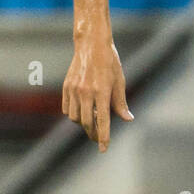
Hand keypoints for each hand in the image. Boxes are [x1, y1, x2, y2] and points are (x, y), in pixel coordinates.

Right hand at [62, 37, 132, 151]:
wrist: (91, 45)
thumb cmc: (110, 62)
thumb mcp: (119, 82)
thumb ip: (121, 103)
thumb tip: (127, 119)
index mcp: (102, 92)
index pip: (102, 121)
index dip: (103, 137)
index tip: (103, 149)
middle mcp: (86, 92)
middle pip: (86, 122)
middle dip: (92, 134)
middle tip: (97, 138)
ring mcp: (74, 90)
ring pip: (74, 117)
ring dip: (82, 124)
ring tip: (91, 122)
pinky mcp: (66, 87)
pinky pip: (67, 108)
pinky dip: (73, 114)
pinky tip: (81, 112)